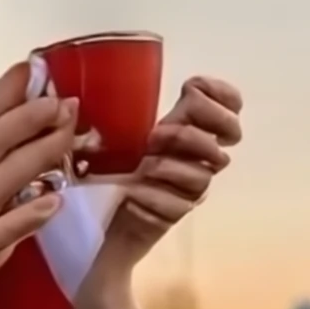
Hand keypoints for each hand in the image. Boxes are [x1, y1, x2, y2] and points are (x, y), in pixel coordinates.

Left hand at [92, 76, 242, 273]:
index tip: (192, 89)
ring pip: (206, 170)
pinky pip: (180, 202)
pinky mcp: (179, 212)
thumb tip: (78, 96)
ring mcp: (194, 184)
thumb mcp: (114, 135)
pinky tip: (135, 191)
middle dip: (200, 127)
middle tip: (158, 134)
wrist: (110, 219)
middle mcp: (199, 154)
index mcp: (188, 127)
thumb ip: (112, 115)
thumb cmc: (115, 171)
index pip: (229, 104)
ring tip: (144, 163)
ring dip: (173, 163)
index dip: (221, 93)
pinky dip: (156, 194)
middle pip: (230, 131)